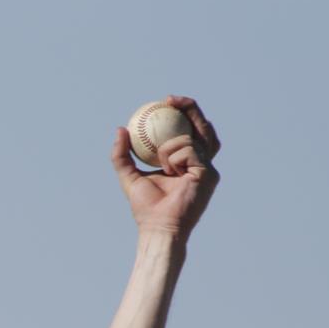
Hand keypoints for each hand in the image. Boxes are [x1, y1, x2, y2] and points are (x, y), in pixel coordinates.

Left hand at [111, 94, 220, 241]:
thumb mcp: (129, 176)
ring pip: (191, 138)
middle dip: (190, 107)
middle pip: (203, 127)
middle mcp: (202, 163)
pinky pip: (189, 150)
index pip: (191, 130)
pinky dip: (174, 157)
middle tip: (170, 100)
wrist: (158, 227)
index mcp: (188, 162)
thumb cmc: (146, 207)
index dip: (183, 112)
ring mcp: (208, 168)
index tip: (165, 102)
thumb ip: (122, 155)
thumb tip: (120, 129)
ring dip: (170, 146)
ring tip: (161, 164)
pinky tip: (170, 171)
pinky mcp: (208, 174)